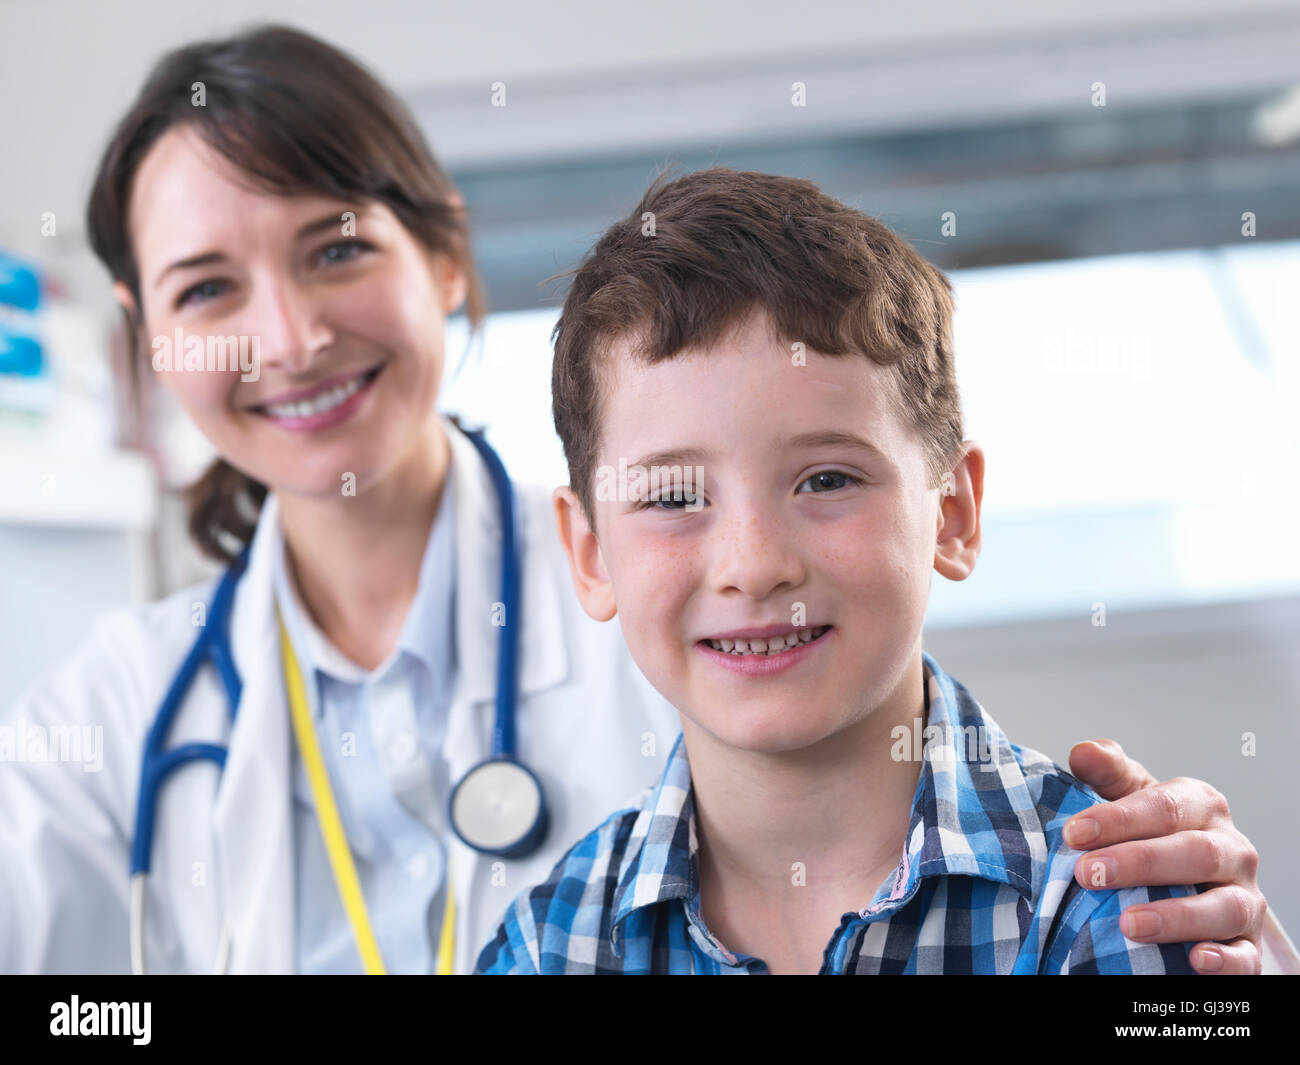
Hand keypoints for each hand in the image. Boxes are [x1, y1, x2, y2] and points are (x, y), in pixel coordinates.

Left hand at [1064, 738, 1262, 974]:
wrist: (1192, 881)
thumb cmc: (1154, 833)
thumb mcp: (1132, 797)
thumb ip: (1109, 774)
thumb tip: (1084, 751)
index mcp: (1202, 806)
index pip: (1163, 806)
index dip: (1117, 819)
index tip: (1072, 833)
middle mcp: (1231, 850)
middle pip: (1195, 853)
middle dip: (1139, 864)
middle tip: (1088, 875)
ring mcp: (1244, 898)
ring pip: (1225, 907)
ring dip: (1177, 917)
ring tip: (1127, 924)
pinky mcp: (1249, 943)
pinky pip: (1246, 956)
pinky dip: (1225, 961)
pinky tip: (1194, 960)